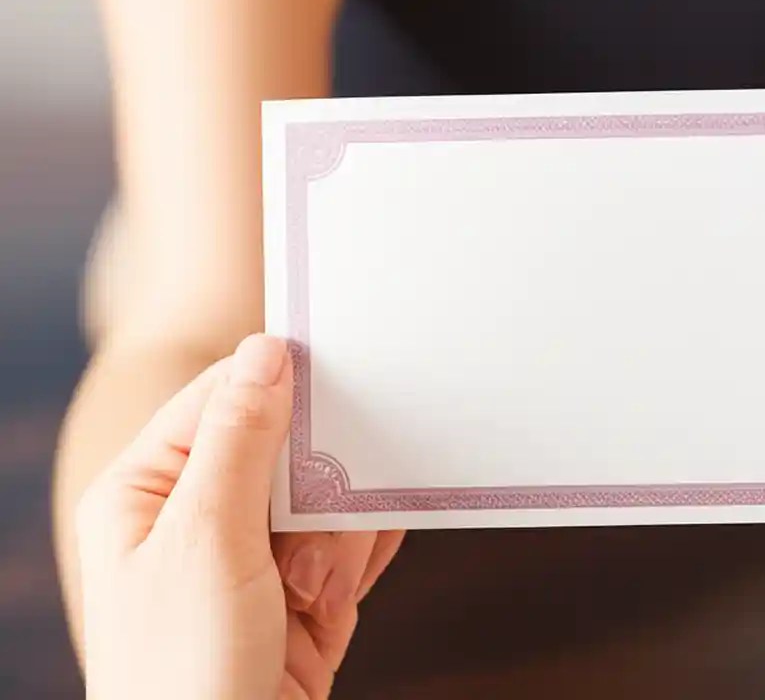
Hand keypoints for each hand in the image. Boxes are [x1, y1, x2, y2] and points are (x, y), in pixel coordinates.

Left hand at [76, 335, 403, 698]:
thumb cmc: (183, 668)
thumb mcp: (207, 539)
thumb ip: (241, 440)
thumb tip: (266, 351)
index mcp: (149, 490)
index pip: (221, 399)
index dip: (278, 385)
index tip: (339, 375)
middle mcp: (200, 518)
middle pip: (288, 447)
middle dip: (318, 486)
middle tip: (323, 520)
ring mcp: (255, 559)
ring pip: (329, 498)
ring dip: (338, 540)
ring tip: (314, 592)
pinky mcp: (303, 596)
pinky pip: (353, 546)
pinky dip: (359, 562)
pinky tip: (340, 595)